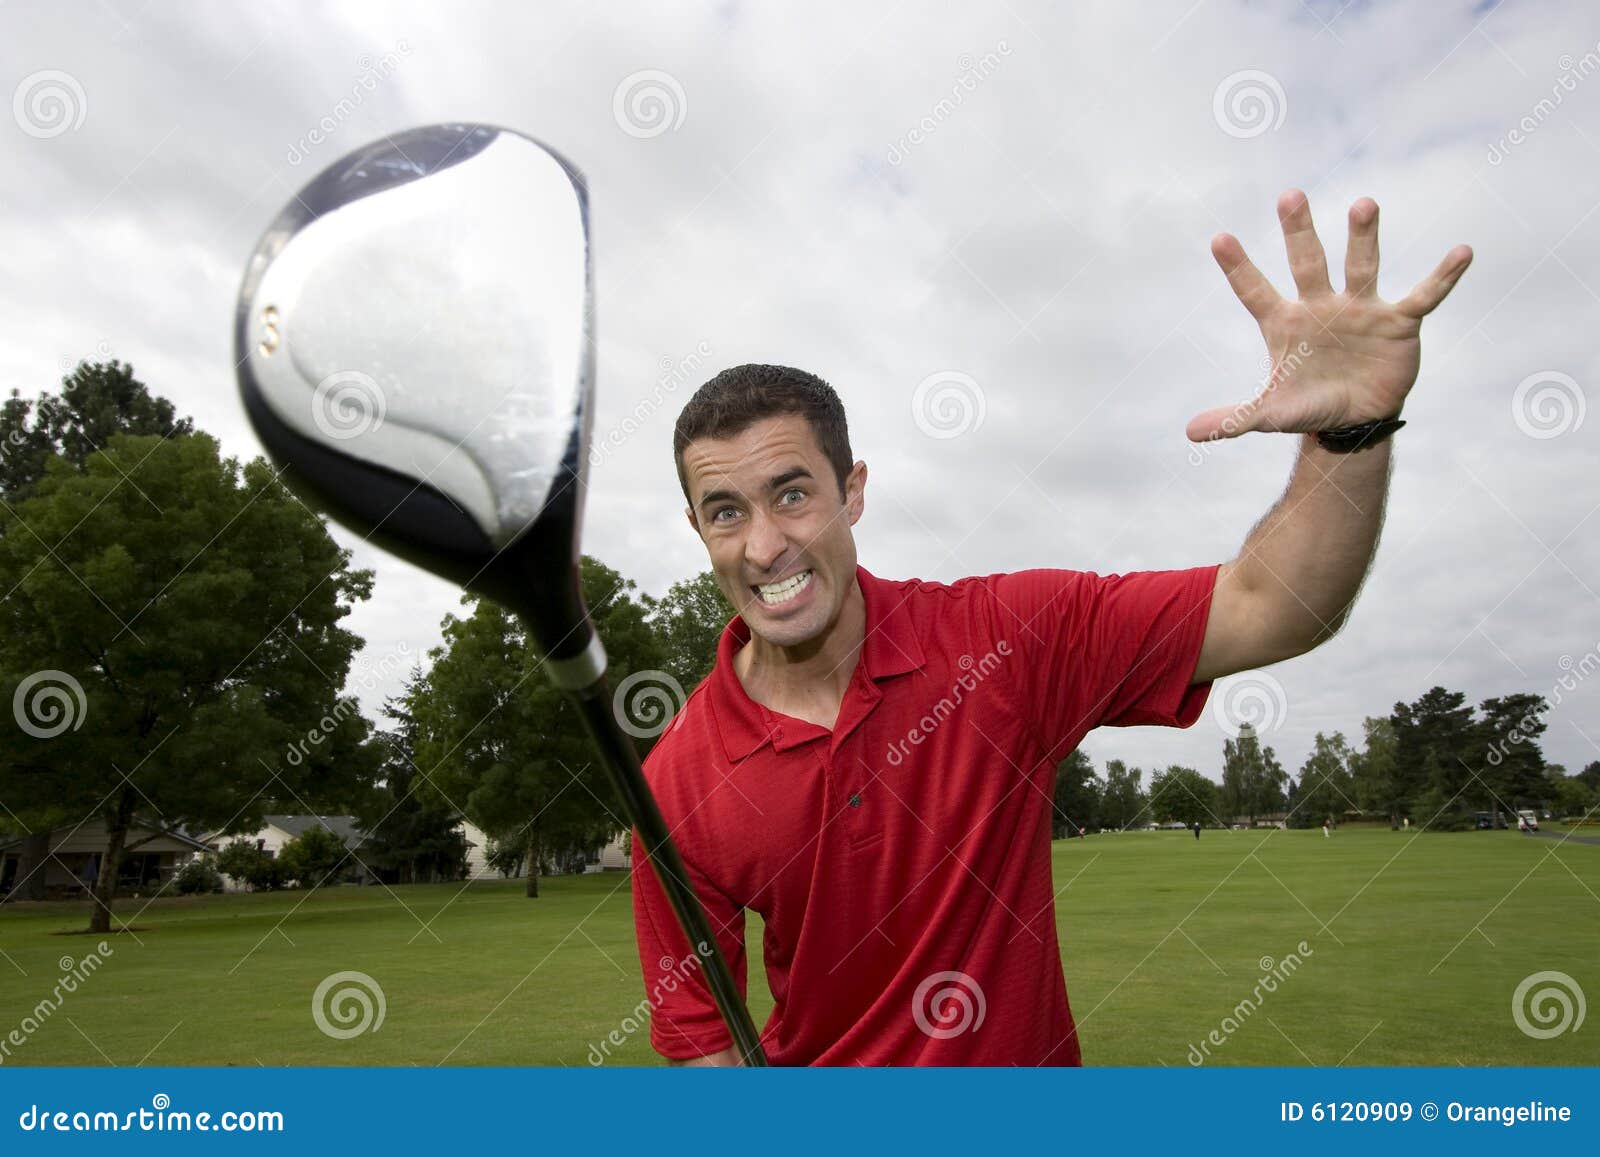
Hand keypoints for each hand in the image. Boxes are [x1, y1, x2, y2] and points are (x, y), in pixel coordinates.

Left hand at [1186, 189, 1472, 441]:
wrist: (1355, 418)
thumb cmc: (1307, 406)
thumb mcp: (1271, 415)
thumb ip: (1234, 419)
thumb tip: (1191, 432)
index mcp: (1286, 323)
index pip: (1255, 291)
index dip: (1238, 268)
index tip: (1218, 238)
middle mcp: (1322, 306)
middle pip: (1308, 263)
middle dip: (1299, 233)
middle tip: (1289, 196)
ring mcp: (1361, 310)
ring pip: (1361, 267)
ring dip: (1362, 238)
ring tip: (1363, 204)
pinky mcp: (1399, 323)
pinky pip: (1424, 296)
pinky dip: (1443, 277)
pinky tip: (1462, 252)